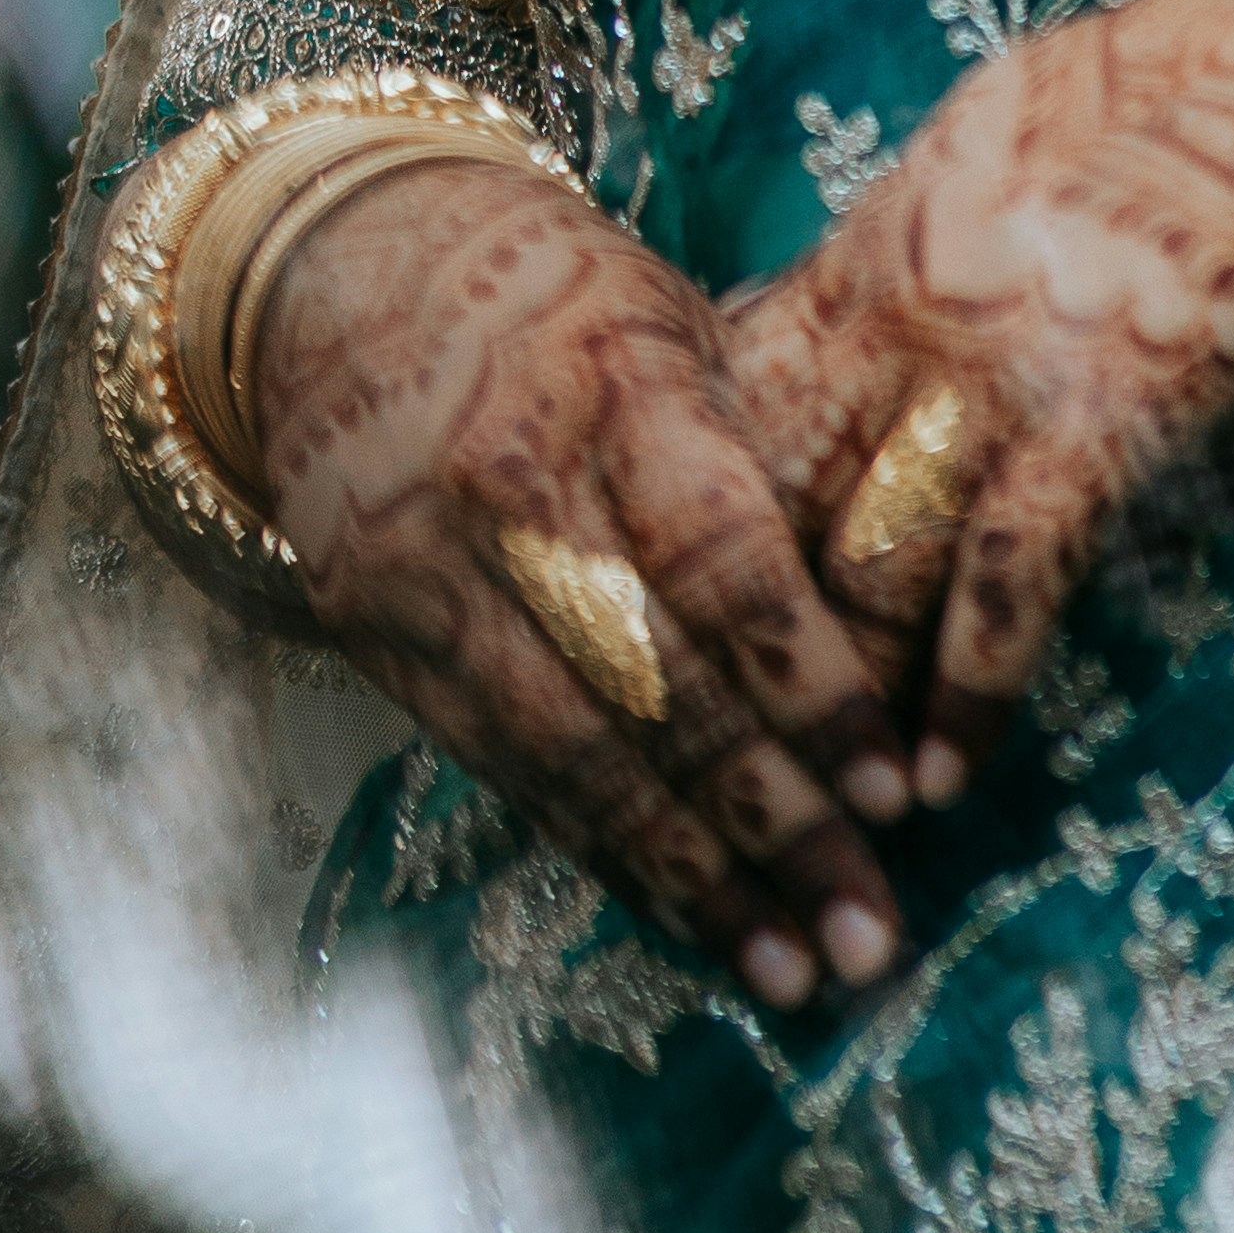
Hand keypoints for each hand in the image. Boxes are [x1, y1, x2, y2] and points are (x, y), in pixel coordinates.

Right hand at [249, 160, 911, 1010]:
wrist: (341, 264)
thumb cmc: (557, 297)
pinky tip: (682, 913)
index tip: (892, 791)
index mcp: (618, 383)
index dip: (813, 688)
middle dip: (774, 824)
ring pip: (579, 753)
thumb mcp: (666, 320)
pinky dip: (602, 846)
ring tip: (791, 968)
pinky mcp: (377, 630)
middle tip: (870, 933)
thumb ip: (752, 455)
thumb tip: (885, 612)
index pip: (726, 561)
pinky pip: (508, 765)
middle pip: (661, 687)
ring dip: (694, 877)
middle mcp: (518, 485)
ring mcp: (433, 568)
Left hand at [720, 0, 1233, 808]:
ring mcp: (997, 376)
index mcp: (866, 254)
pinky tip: (943, 774)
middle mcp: (904, 320)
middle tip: (699, 759)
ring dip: (835, 701)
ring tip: (809, 811)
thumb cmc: (1141, 97)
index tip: (635, 609)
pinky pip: (1007, 578)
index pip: (727, 406)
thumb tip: (819, 322)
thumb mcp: (970, 159)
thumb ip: (891, 258)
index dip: (672, 516)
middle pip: (769, 501)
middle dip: (729, 639)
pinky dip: (968, 689)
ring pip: (866, 561)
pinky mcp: (1102, 421)